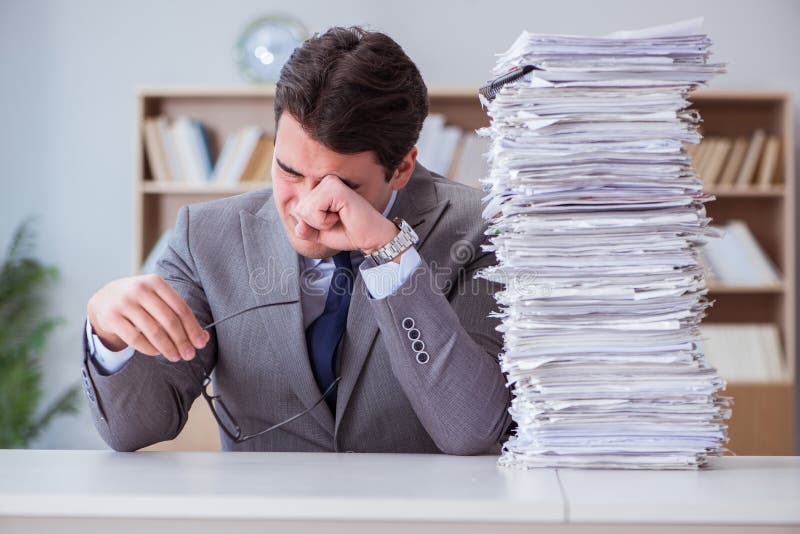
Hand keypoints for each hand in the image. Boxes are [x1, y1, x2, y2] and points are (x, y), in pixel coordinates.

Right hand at [87, 274, 208, 362]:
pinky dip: (149, 348)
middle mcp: (140, 289)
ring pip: (153, 331)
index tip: (200, 343)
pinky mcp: (111, 317)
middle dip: (182, 340)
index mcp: (156, 282)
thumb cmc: (140, 301)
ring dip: (168, 347)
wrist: (104, 298)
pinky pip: (135, 338)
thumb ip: (179, 315)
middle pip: (169, 320)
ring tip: (175, 357)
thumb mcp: (158, 299)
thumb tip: (203, 338)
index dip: (193, 328)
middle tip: (189, 354)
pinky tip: (157, 353)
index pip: (181, 308)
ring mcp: (124, 302)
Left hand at [291, 175, 398, 252]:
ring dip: (320, 223)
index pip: (298, 209)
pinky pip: (313, 210)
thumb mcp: (319, 233)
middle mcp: (324, 182)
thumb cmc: (349, 233)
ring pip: (304, 209)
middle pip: (299, 208)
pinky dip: (324, 221)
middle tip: (337, 221)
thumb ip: (303, 229)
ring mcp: (330, 182)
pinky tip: (341, 215)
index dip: (312, 225)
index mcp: (320, 189)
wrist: (370, 238)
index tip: (332, 222)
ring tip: (339, 218)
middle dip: (315, 224)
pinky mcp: (335, 187)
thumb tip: (296, 221)